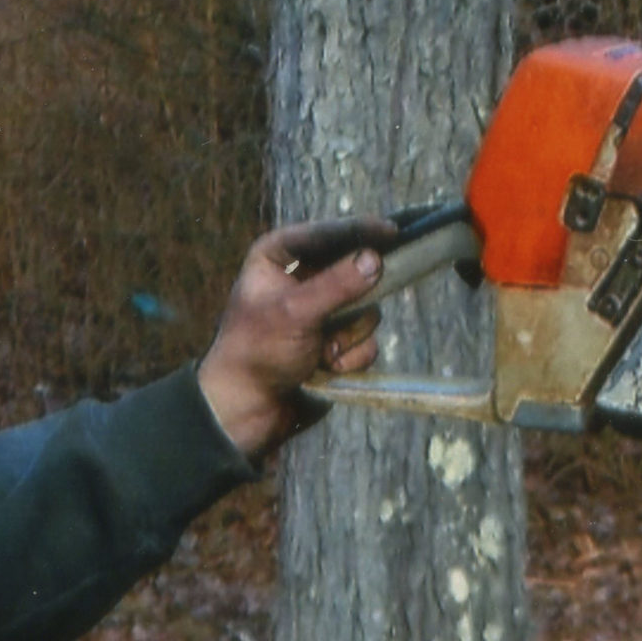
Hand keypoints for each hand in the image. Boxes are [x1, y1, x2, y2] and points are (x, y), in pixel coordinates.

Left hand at [196, 219, 391, 464]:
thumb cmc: (257, 352)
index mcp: (278, 256)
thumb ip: (337, 284)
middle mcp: (302, 279)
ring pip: (367, 311)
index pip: (327, 233)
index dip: (360, 230)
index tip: (393, 231)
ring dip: (348, 336)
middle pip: (355, 271)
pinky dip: (350, 358)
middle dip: (352, 300)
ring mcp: (323, 312)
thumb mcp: (295, 312)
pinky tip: (325, 369)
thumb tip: (375, 260)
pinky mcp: (338, 342)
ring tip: (320, 353)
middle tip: (351, 309)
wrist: (248, 409)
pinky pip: (366, 342)